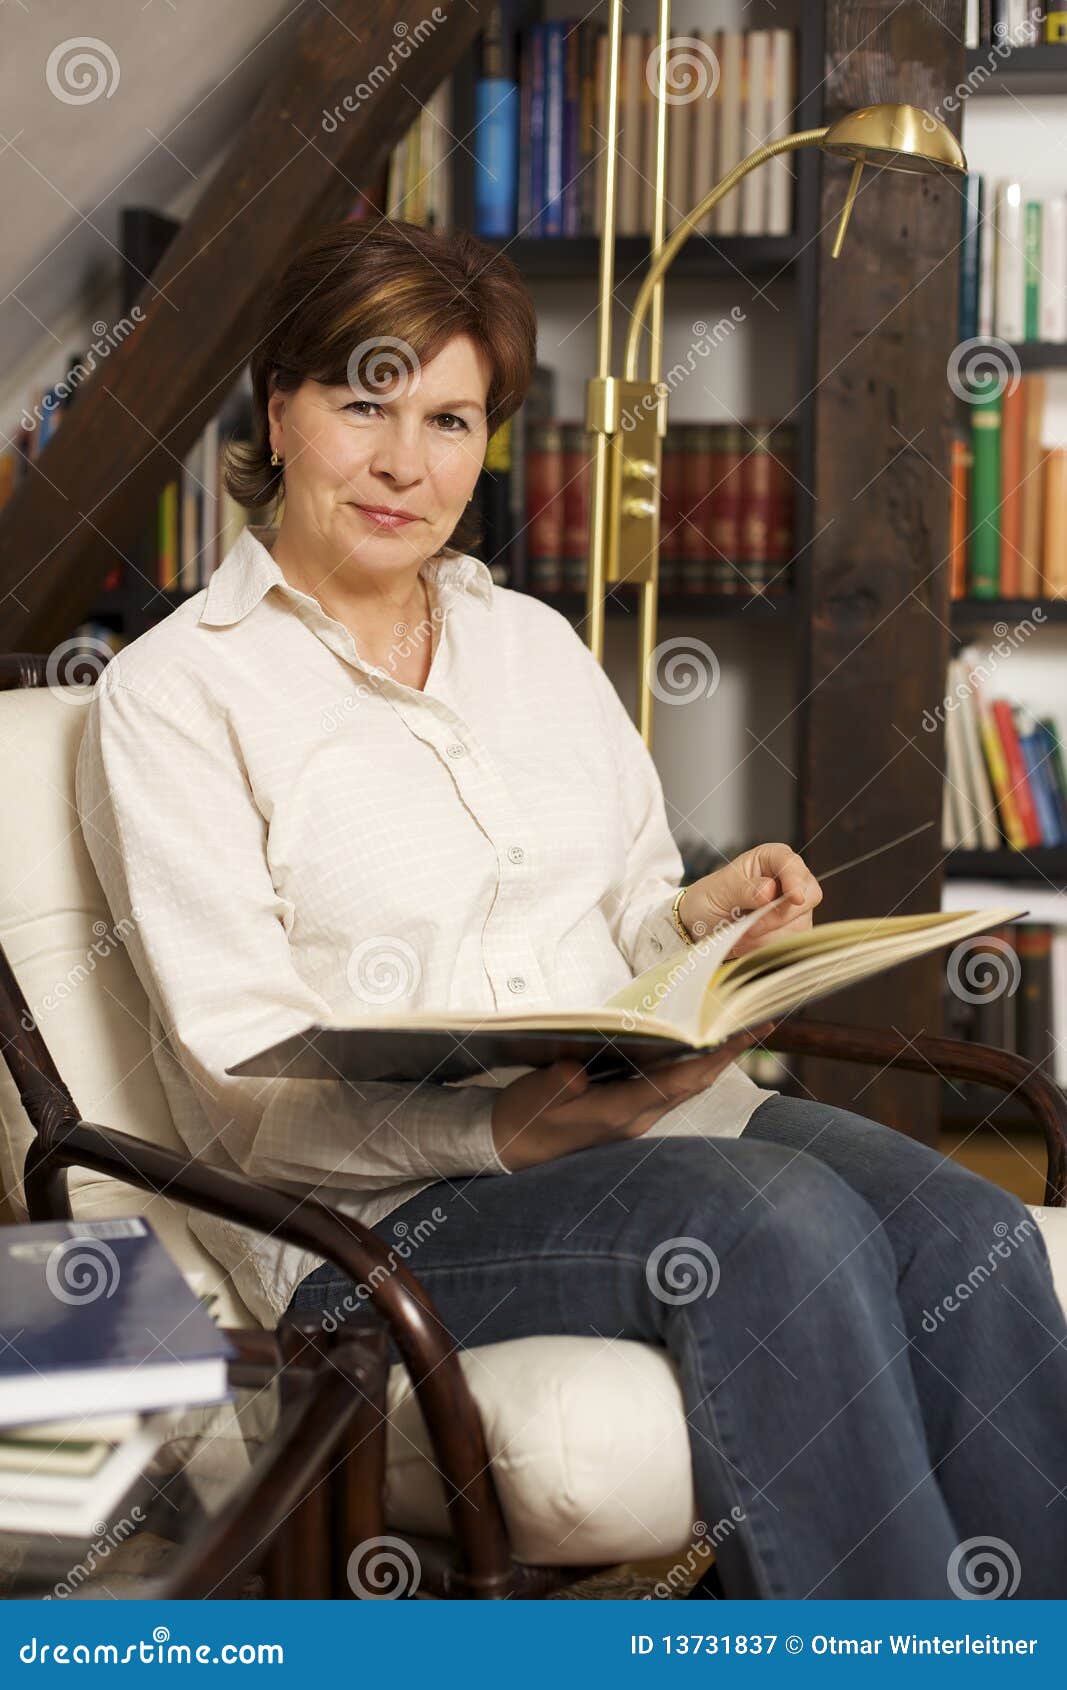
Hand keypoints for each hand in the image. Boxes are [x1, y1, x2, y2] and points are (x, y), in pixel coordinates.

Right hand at [490, 1024, 775, 1171]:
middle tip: (764, 1019)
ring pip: (687, 1084)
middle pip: (696, 1081)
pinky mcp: (629, 1112)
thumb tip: (576, 1071)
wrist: (510, 1148)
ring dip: (715, 1057)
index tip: (747, 1031)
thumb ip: (558, 1085)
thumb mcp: (536, 1097)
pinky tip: (698, 1043)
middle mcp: (638, 1117)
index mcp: (621, 1111)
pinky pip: (671, 1084)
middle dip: (730, 1052)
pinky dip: (691, 1063)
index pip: (681, 1081)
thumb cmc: (525, 1119)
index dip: (717, 1055)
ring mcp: (636, 1117)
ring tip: (742, 1025)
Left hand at [678, 843, 822, 960]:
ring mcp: (793, 907)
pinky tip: (748, 943)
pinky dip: (768, 946)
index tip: (794, 897)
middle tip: (750, 926)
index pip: (793, 864)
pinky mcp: (793, 931)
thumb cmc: (709, 900)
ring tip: (741, 934)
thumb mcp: (718, 891)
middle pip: (808, 896)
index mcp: (770, 858)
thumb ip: (743, 889)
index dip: (796, 880)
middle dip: (778, 916)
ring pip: (800, 924)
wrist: (701, 927)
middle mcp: (787, 880)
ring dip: (769, 935)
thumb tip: (769, 890)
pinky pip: (793, 943)